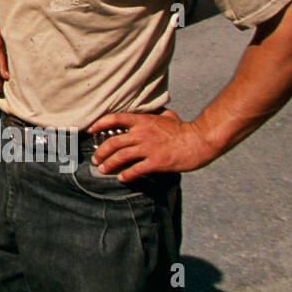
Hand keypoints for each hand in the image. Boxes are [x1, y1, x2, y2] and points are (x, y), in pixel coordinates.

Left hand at [87, 109, 219, 182]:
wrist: (199, 141)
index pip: (116, 118)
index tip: (92, 129)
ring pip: (121, 156)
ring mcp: (148, 148)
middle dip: (101, 152)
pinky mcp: (156, 162)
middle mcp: (142, 134)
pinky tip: (122, 178)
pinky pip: (136, 170)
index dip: (101, 123)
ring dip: (109, 164)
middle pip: (113, 142)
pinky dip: (126, 175)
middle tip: (96, 159)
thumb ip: (157, 115)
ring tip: (103, 169)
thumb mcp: (168, 117)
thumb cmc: (184, 129)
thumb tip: (156, 113)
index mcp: (143, 121)